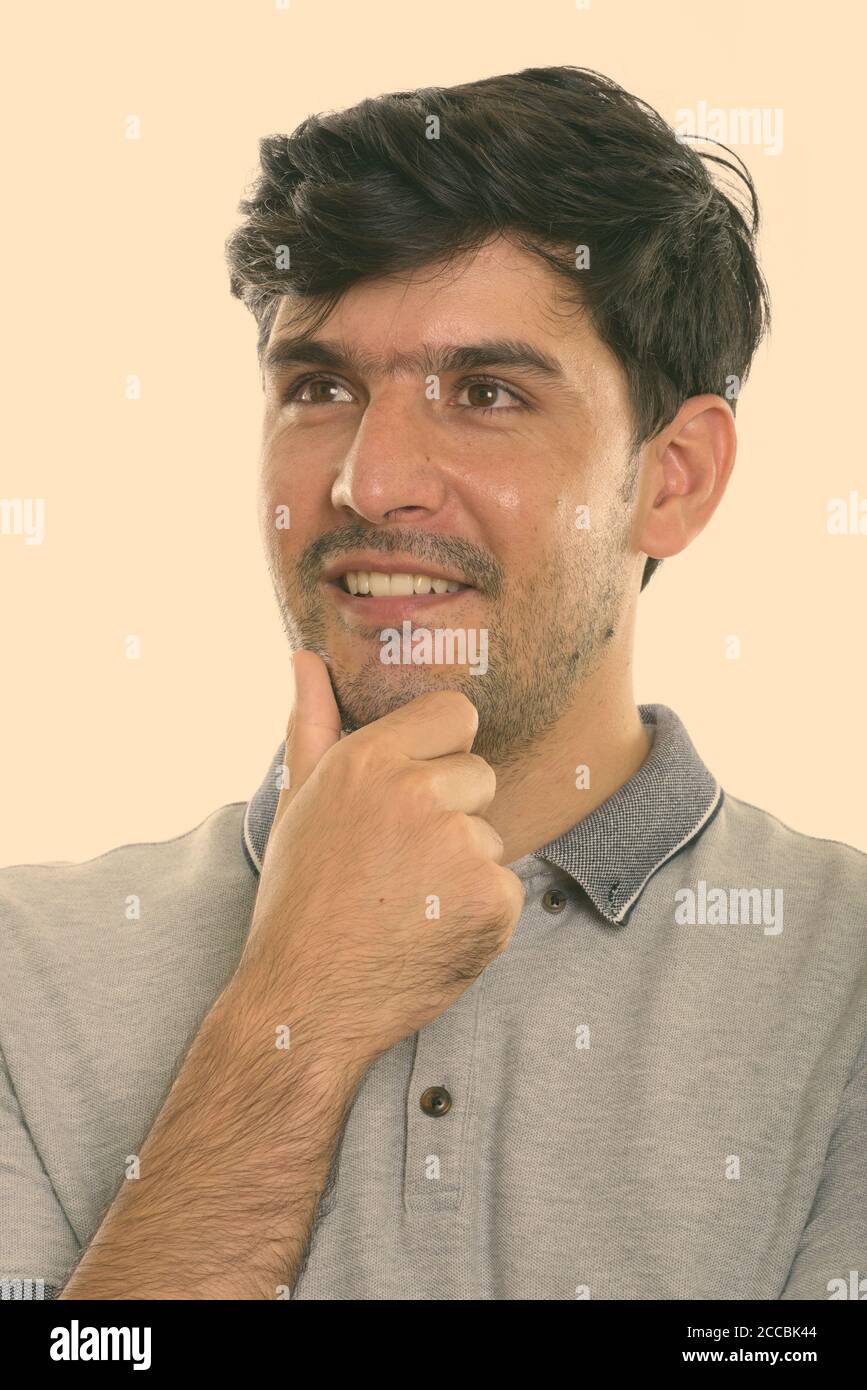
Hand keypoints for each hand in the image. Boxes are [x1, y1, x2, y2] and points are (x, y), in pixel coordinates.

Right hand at [237, 650, 524, 1062]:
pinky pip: (507, 887)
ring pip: (491, 836)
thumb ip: (312, 723)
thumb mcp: (298, 802)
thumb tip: (304, 657)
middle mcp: (416, 793)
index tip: (416, 791)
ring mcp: (458, 847)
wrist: (306, 1001)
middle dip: (454, 813)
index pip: (457, 713)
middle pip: (481, 774)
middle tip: (400, 863)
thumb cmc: (300, 898)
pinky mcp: (491, 900)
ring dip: (464, 868)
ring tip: (408, 903)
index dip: (442, 752)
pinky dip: (481, 914)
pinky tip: (431, 934)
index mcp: (368, 760)